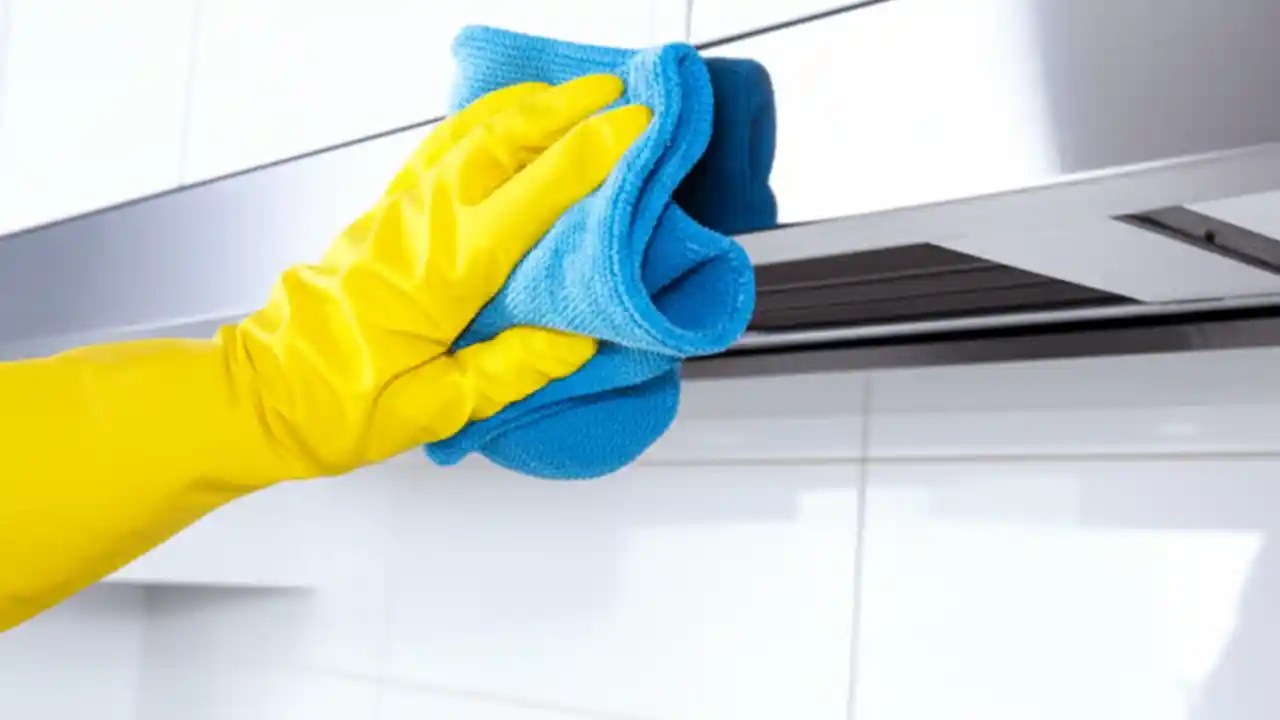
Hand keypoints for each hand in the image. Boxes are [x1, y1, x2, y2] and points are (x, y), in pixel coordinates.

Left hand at [226, 75, 651, 474]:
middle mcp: (425, 222)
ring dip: (530, 104)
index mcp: (448, 267)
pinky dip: (479, 118)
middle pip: (509, 137)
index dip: (598, 151)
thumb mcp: (436, 407)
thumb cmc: (337, 408)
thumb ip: (513, 369)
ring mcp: (400, 210)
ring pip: (473, 131)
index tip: (643, 126)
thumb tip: (580, 341)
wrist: (262, 394)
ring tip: (578, 92)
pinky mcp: (384, 213)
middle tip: (626, 94)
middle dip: (572, 107)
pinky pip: (439, 146)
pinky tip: (503, 114)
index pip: (541, 189)